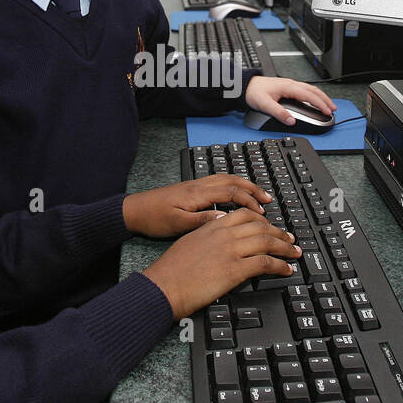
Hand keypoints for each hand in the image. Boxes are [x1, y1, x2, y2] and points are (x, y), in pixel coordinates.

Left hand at [123, 175, 270, 238]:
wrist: (135, 210)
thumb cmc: (154, 219)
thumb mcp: (178, 224)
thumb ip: (203, 220)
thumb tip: (226, 219)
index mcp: (198, 194)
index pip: (231, 193)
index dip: (249, 202)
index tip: (261, 213)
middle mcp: (199, 185)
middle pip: (232, 181)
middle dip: (253, 189)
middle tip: (268, 199)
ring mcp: (195, 185)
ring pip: (226, 178)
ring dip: (244, 185)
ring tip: (258, 194)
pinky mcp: (191, 188)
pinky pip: (218, 181)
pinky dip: (232, 185)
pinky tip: (235, 193)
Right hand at [143, 208, 300, 318]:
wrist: (164, 285)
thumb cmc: (172, 270)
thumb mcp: (190, 243)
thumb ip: (208, 237)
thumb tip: (220, 242)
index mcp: (213, 226)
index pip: (246, 215)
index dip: (263, 220)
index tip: (271, 226)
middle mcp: (225, 234)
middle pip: (261, 227)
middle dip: (279, 233)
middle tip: (290, 239)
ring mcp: (231, 251)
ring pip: (268, 242)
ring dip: (285, 247)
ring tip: (294, 253)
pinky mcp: (235, 269)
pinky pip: (266, 263)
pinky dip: (280, 265)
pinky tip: (286, 269)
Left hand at [243, 77, 335, 125]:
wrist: (245, 85)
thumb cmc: (253, 92)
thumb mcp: (264, 104)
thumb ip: (278, 113)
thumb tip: (291, 120)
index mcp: (288, 86)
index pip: (309, 95)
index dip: (320, 104)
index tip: (328, 111)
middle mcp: (290, 84)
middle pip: (313, 91)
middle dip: (325, 99)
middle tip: (333, 109)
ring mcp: (289, 85)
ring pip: (310, 90)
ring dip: (321, 97)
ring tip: (328, 105)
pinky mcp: (287, 87)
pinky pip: (305, 90)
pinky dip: (313, 96)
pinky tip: (314, 101)